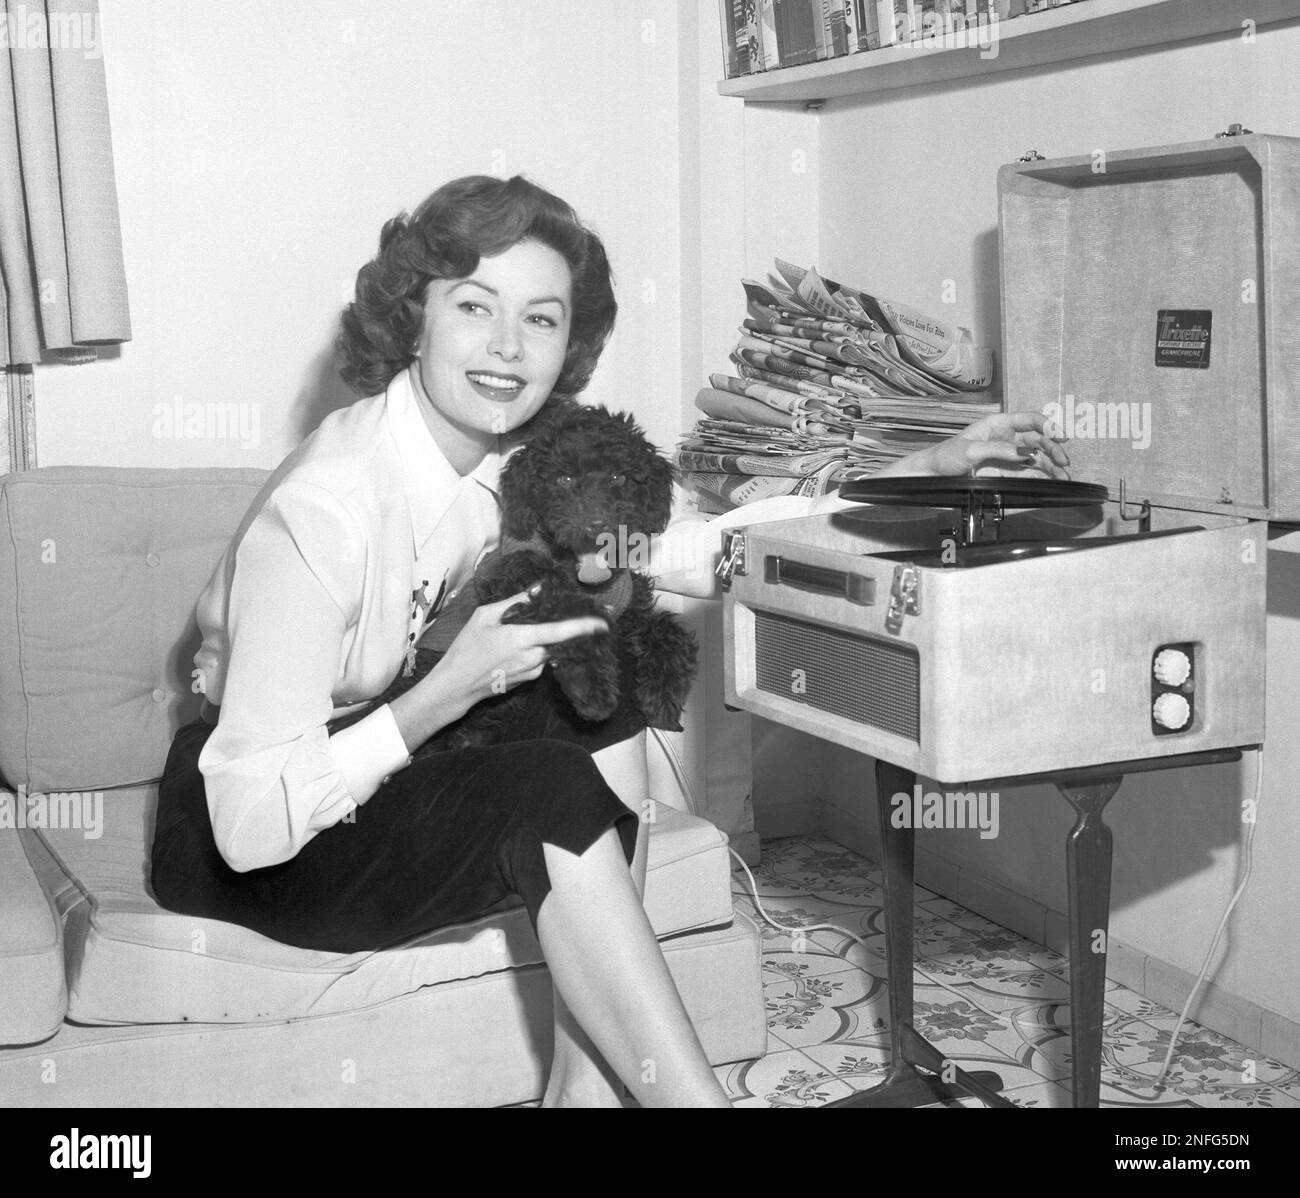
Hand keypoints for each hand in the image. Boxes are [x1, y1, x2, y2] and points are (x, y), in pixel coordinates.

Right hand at [432, 587, 609, 707]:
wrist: (456, 686)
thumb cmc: (466, 648)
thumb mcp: (484, 616)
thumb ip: (514, 602)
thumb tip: (537, 589)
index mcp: (523, 638)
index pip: (562, 631)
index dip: (585, 626)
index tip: (603, 622)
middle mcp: (533, 657)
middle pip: (560, 639)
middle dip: (564, 628)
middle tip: (559, 614)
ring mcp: (533, 671)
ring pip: (551, 650)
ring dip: (546, 639)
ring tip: (524, 630)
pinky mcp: (529, 680)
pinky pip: (541, 660)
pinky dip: (538, 650)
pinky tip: (517, 647)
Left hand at [924, 410, 1070, 479]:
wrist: (932, 475)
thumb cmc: (946, 455)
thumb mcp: (970, 450)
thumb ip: (998, 450)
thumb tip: (1023, 453)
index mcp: (998, 424)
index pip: (1029, 420)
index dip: (1048, 426)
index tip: (1061, 435)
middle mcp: (1007, 438)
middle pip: (1038, 441)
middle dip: (1053, 449)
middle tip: (1064, 462)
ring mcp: (1008, 456)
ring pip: (1037, 458)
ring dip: (1052, 466)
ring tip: (1064, 476)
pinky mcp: (1006, 472)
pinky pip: (1028, 473)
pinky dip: (1042, 477)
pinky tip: (1053, 481)